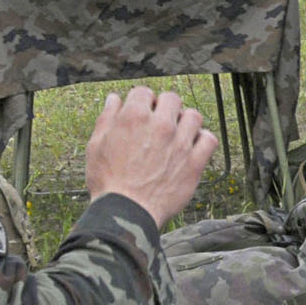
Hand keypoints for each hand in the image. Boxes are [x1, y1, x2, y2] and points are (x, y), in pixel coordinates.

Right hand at [85, 87, 217, 226]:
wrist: (126, 211)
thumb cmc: (107, 181)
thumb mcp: (96, 145)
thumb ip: (107, 118)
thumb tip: (115, 98)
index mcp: (134, 117)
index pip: (144, 92)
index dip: (141, 102)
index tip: (141, 113)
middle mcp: (161, 125)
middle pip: (172, 98)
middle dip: (164, 107)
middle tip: (159, 122)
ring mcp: (181, 143)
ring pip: (193, 116)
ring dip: (185, 121)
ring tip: (177, 134)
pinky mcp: (195, 162)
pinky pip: (209, 140)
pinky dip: (203, 140)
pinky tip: (192, 147)